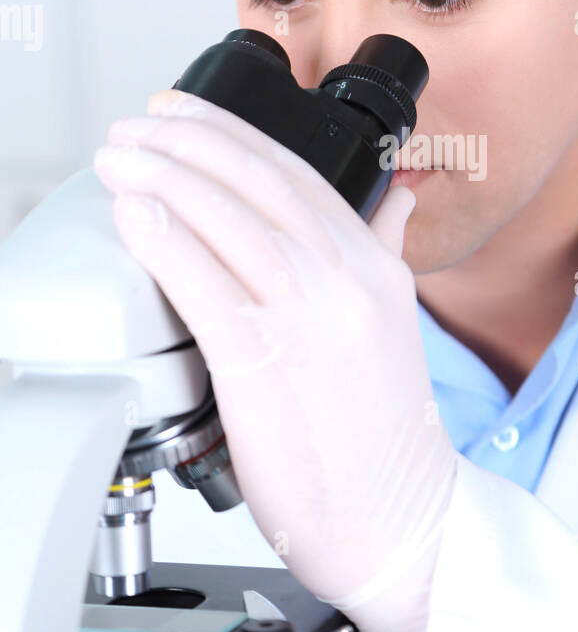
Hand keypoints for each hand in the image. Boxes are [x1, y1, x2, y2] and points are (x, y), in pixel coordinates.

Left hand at [93, 89, 457, 631]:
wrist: (402, 519)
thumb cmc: (384, 434)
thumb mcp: (398, 321)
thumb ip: (385, 249)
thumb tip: (395, 199)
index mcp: (375, 266)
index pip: (296, 173)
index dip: (231, 134)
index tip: (183, 113)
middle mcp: (348, 281)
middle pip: (258, 184)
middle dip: (189, 142)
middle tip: (138, 125)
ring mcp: (312, 321)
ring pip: (230, 222)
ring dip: (167, 178)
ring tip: (120, 159)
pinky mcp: (270, 367)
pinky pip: (209, 287)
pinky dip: (168, 242)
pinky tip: (136, 215)